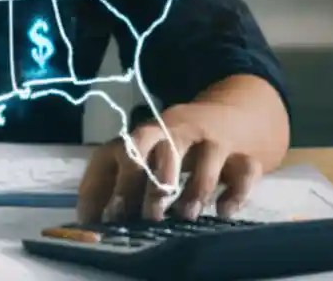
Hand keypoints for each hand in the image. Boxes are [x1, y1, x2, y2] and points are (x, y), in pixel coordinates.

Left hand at [76, 102, 263, 223]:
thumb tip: (86, 217)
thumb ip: (116, 179)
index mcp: (149, 132)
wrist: (230, 116)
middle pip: (166, 145)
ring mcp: (214, 139)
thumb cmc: (172, 145)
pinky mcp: (244, 154)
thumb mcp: (143, 152)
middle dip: (157, 180)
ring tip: (186, 215)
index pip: (129, 147)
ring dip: (196, 188)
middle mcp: (180, 130)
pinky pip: (246, 170)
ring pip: (208, 155)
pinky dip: (236, 193)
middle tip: (151, 215)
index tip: (116, 214)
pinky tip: (222, 212)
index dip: (122, 181)